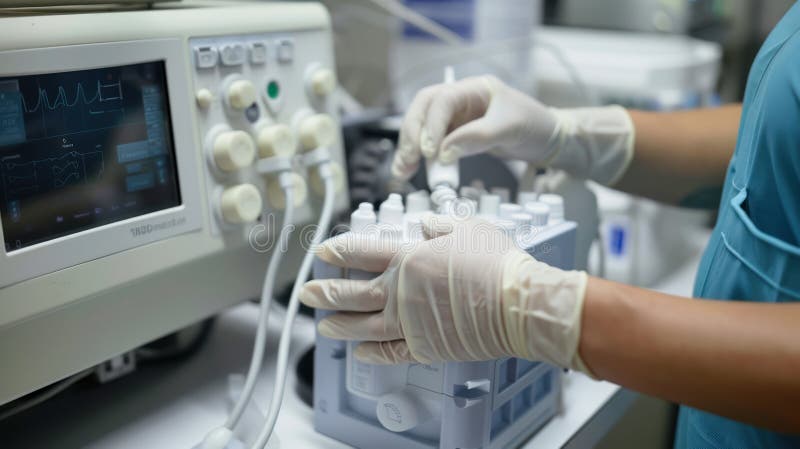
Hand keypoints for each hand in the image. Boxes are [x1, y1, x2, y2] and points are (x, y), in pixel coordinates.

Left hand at [299, 216, 591, 372]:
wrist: (518, 303)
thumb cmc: (497, 263)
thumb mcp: (468, 226)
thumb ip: (441, 224)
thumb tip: (425, 223)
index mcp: (409, 258)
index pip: (361, 253)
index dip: (337, 252)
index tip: (322, 253)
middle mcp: (402, 291)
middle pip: (352, 293)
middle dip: (325, 293)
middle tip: (307, 294)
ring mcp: (411, 322)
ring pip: (364, 326)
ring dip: (340, 326)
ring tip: (323, 327)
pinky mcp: (426, 347)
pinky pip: (391, 352)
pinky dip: (372, 353)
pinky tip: (359, 353)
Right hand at [391, 75, 634, 185]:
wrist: (547, 139)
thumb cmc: (534, 125)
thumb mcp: (509, 128)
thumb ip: (476, 138)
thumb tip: (444, 153)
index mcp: (474, 88)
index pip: (442, 100)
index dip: (432, 124)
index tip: (431, 151)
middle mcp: (460, 100)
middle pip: (423, 109)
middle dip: (413, 134)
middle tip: (411, 160)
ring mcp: (455, 118)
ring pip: (421, 126)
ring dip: (409, 148)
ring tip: (402, 170)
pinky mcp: (453, 136)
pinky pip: (430, 144)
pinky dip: (417, 158)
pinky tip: (407, 170)